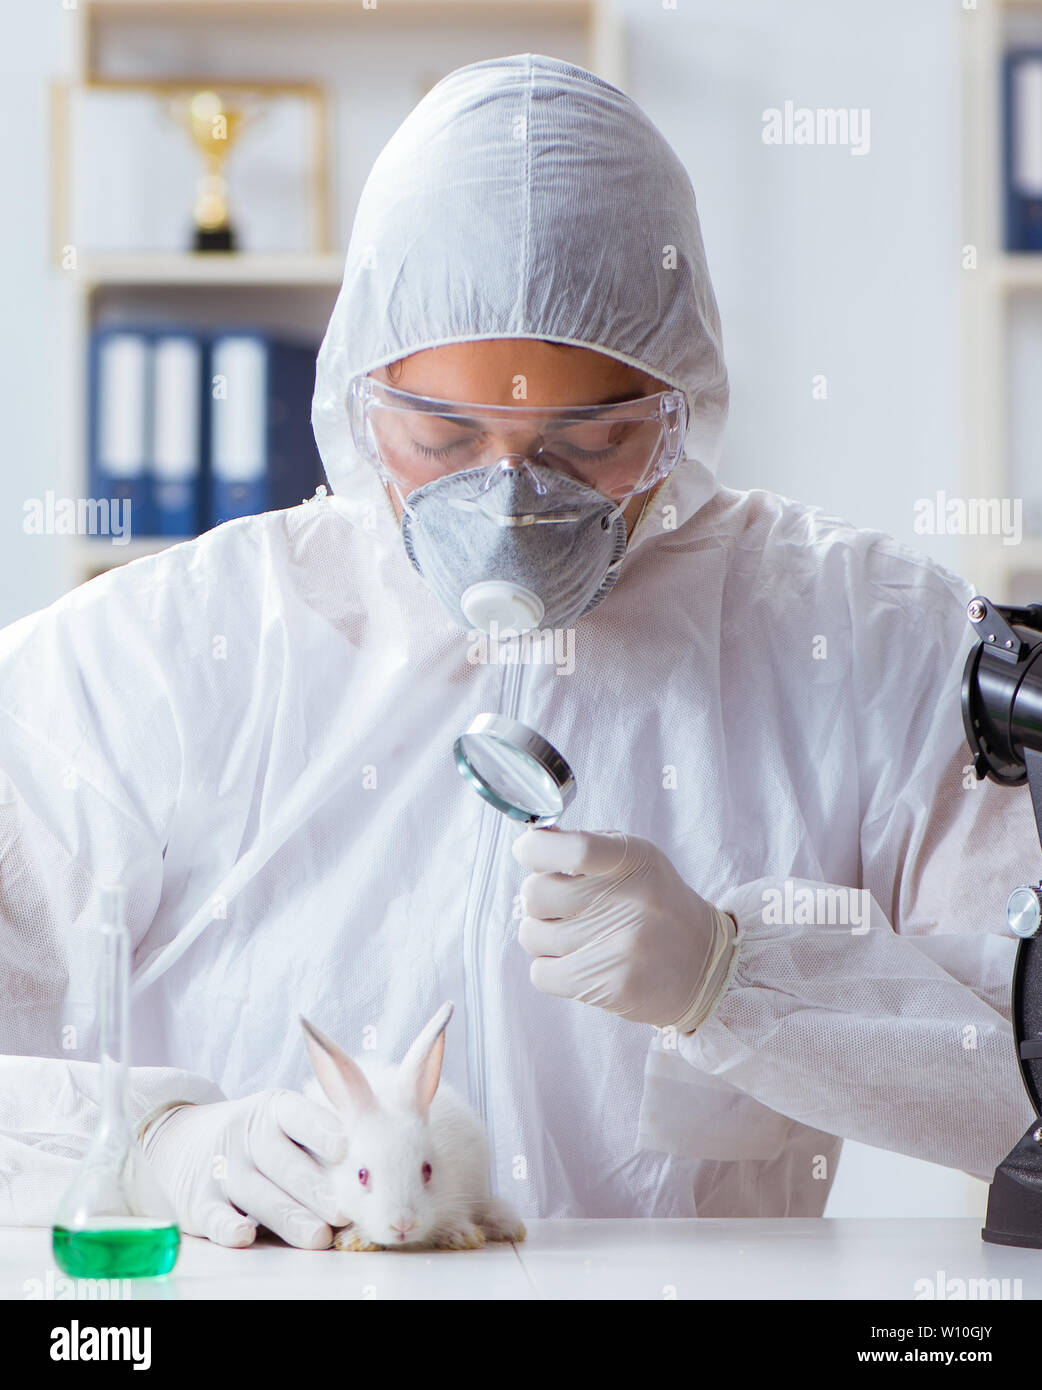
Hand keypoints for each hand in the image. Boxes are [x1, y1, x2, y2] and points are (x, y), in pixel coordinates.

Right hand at [139, 1089, 350, 1248]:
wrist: (183, 1141)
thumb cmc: (258, 1138)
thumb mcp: (282, 1123)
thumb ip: (319, 1141)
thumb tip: (368, 1174)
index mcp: (274, 1109)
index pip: (299, 1114)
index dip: (321, 1129)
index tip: (345, 1146)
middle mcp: (246, 1134)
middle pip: (283, 1162)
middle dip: (315, 1188)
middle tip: (344, 1211)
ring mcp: (221, 1167)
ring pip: (256, 1192)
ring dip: (288, 1216)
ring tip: (318, 1236)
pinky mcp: (199, 1200)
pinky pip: (215, 1215)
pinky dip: (228, 1226)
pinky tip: (245, 1235)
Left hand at [512, 828, 735, 1032]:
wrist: (705, 966)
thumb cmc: (656, 905)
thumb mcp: (634, 859)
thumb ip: (584, 847)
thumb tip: (529, 843)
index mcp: (633, 860)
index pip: (571, 849)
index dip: (533, 848)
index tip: (528, 851)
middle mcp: (628, 900)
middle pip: (536, 893)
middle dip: (538, 899)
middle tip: (561, 906)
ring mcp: (619, 946)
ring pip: (531, 935)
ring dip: (543, 936)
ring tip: (575, 936)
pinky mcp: (610, 985)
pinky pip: (540, 973)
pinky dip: (550, 968)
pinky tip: (577, 962)